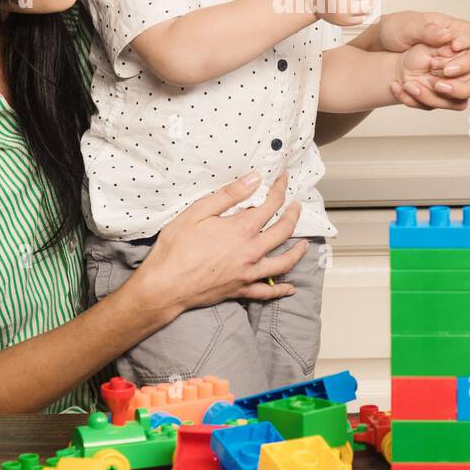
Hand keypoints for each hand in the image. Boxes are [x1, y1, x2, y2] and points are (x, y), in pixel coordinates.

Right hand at [129, 170, 305, 313]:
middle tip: (296, 206)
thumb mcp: (198, 212)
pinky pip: (267, 292)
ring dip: (297, 252)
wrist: (165, 285)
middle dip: (293, 215)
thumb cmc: (177, 247)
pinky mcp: (241, 290)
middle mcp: (251, 251)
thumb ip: (230, 195)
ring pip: (283, 262)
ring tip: (304, 244)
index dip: (280, 189)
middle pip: (283, 231)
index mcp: (241, 229)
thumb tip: (254, 178)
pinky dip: (281, 290)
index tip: (283, 179)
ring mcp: (249, 272)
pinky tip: (290, 288)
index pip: (270, 205)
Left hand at [381, 12, 469, 110]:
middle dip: (464, 86)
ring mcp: (456, 79)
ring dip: (438, 97)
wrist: (384, 47)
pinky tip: (406, 88)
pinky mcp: (443, 93)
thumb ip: (429, 29)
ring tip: (412, 85)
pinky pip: (442, 105)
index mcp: (463, 35)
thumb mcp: (409, 24)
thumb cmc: (401, 29)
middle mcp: (464, 59)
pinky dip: (423, 100)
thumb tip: (447, 35)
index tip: (450, 55)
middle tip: (439, 83)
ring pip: (463, 98)